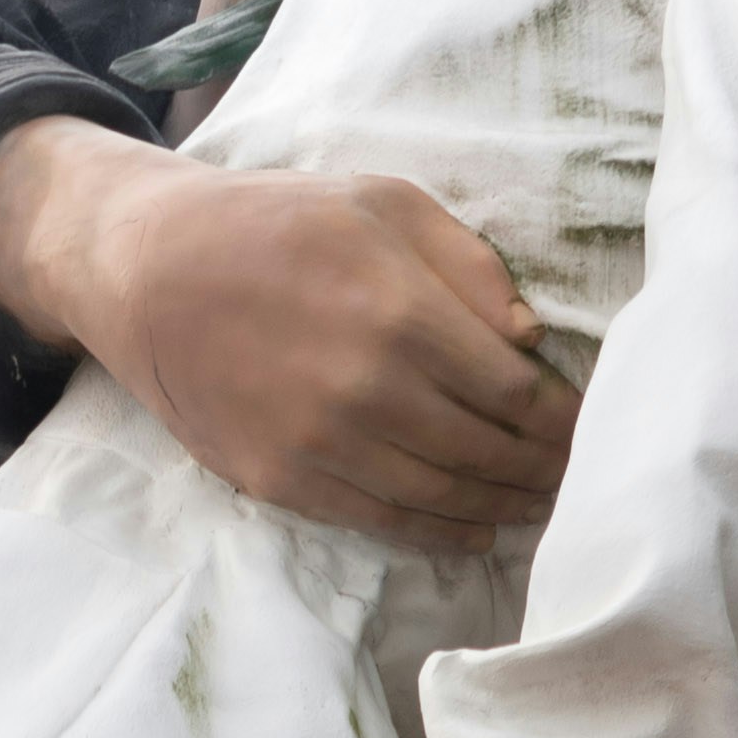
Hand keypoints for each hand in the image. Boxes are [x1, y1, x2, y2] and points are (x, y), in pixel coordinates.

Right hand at [0, 117, 575, 545]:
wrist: (149, 269)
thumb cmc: (277, 222)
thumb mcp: (383, 202)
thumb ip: (468, 265)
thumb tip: (530, 338)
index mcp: (403, 315)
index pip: (518, 395)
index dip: (565, 421)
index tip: (588, 426)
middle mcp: (369, 391)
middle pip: (490, 456)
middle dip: (544, 471)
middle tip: (577, 476)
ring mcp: (322, 446)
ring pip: (443, 500)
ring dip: (502, 509)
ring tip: (537, 506)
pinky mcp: (283, 481)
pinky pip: (383, 523)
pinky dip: (440, 534)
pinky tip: (474, 529)